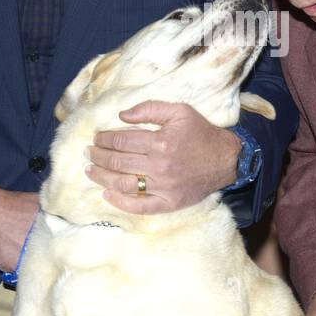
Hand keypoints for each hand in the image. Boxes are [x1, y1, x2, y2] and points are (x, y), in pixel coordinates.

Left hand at [85, 101, 240, 213]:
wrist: (226, 159)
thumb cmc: (201, 133)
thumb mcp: (179, 111)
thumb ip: (150, 109)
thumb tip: (121, 116)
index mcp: (160, 141)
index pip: (121, 140)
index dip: (104, 139)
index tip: (96, 138)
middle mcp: (159, 165)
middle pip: (117, 162)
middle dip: (98, 156)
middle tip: (89, 153)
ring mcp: (163, 187)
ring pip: (123, 184)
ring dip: (102, 178)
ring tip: (90, 171)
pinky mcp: (169, 202)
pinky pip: (140, 206)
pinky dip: (120, 202)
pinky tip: (107, 194)